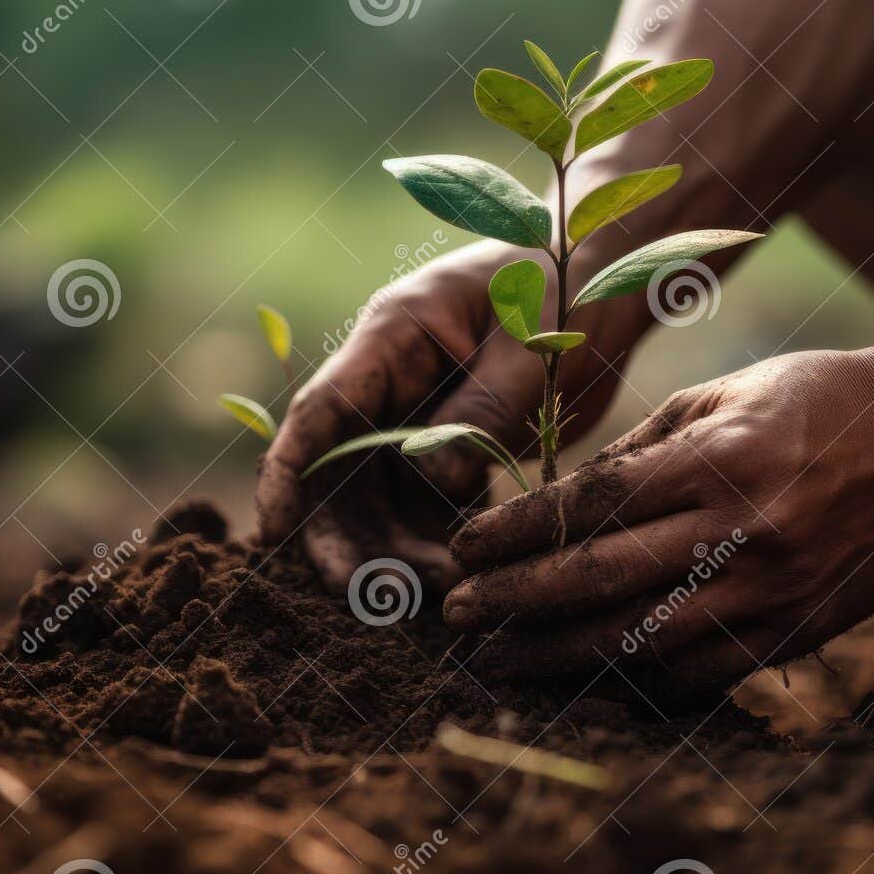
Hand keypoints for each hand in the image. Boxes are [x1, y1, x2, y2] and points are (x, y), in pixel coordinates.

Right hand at [256, 241, 637, 592]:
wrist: (602, 279)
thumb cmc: (562, 290)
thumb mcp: (529, 346)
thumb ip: (481, 411)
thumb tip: (436, 480)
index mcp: (393, 339)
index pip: (320, 410)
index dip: (287, 474)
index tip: (270, 532)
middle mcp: (394, 384)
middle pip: (341, 471)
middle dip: (347, 538)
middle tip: (381, 594)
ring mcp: (421, 418)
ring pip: (384, 499)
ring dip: (400, 549)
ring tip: (443, 587)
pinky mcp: (455, 446)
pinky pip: (431, 504)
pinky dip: (440, 541)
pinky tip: (465, 575)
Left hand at [443, 346, 873, 702]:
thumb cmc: (820, 399)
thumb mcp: (723, 395)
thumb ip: (643, 448)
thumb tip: (565, 497)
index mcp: (716, 460)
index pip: (589, 504)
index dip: (517, 531)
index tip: (464, 547)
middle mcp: (740, 531)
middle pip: (601, 580)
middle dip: (517, 601)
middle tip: (459, 615)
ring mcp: (773, 589)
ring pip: (644, 640)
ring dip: (562, 655)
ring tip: (505, 658)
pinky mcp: (800, 630)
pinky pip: (705, 672)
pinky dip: (641, 679)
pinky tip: (594, 677)